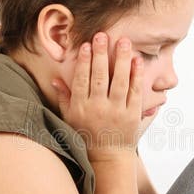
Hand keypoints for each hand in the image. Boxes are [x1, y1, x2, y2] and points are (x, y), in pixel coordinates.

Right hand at [52, 32, 143, 161]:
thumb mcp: (69, 119)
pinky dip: (136, 76)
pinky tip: (137, 61)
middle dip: (101, 55)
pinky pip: (135, 92)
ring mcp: (116, 111)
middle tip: (102, 35)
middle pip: (100, 77)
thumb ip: (65, 98)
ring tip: (123, 41)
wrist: (108, 158)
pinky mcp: (132, 115)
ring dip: (121, 60)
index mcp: (81, 107)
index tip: (86, 45)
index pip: (82, 80)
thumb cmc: (86, 136)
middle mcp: (98, 108)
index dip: (84, 62)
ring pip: (119, 81)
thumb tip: (56, 79)